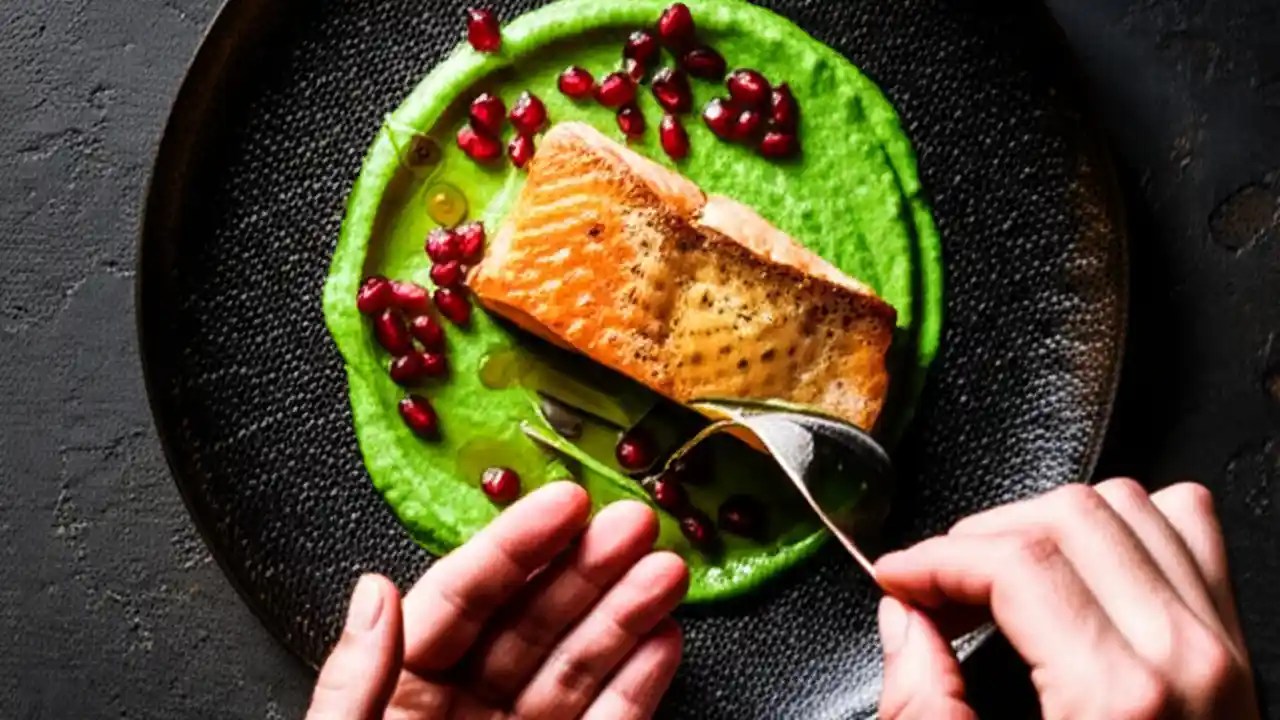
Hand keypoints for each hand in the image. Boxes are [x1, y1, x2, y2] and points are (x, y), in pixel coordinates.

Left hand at [306, 482, 688, 719]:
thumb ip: (355, 681)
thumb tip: (375, 590)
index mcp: (398, 694)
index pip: (462, 600)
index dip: (514, 546)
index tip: (564, 502)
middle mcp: (460, 710)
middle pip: (530, 624)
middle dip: (586, 569)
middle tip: (634, 520)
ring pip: (576, 669)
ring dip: (624, 616)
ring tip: (665, 569)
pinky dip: (639, 687)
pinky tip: (664, 641)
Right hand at [874, 479, 1257, 719]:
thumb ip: (927, 704)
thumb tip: (906, 623)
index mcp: (1118, 697)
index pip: (1015, 561)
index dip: (935, 557)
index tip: (899, 577)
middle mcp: (1184, 658)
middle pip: (1069, 516)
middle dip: (982, 536)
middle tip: (939, 583)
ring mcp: (1222, 648)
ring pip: (1132, 504)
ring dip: (1050, 521)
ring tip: (1001, 573)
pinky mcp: (1236, 650)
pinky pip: (1191, 529)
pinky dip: (1130, 523)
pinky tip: (1082, 563)